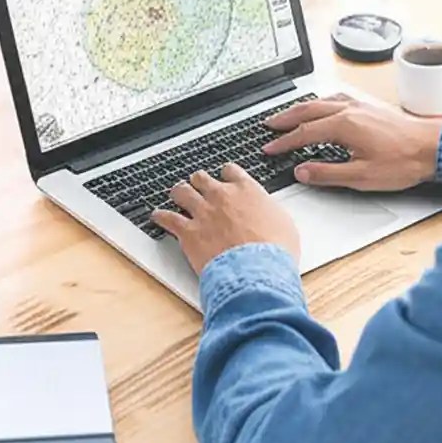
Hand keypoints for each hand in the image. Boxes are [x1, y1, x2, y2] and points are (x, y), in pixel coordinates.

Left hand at [150, 164, 299, 273]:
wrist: (257, 271)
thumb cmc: (275, 252)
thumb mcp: (284, 224)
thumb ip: (269, 212)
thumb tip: (268, 214)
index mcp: (247, 191)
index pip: (231, 171)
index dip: (226, 175)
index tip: (225, 179)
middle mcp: (222, 196)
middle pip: (202, 178)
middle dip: (199, 182)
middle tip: (198, 187)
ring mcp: (202, 212)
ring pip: (181, 192)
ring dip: (179, 194)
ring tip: (177, 196)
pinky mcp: (188, 232)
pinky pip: (167, 218)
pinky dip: (161, 216)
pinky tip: (157, 216)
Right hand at [263, 94, 441, 191]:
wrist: (435, 146)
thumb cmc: (404, 162)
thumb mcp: (362, 176)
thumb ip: (328, 174)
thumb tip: (302, 172)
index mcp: (343, 126)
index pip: (303, 134)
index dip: (283, 142)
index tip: (269, 148)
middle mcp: (349, 111)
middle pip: (307, 111)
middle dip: (285, 118)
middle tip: (269, 125)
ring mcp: (360, 107)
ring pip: (321, 102)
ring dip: (301, 108)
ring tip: (289, 114)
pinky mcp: (370, 108)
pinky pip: (337, 99)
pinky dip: (321, 103)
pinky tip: (324, 106)